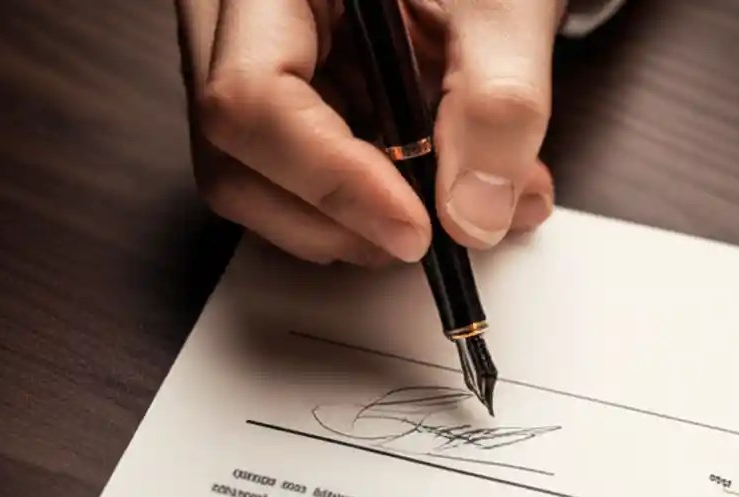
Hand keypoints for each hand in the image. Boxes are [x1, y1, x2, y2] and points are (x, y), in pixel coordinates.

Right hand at [173, 0, 559, 265]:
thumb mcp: (505, 6)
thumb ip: (498, 98)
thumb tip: (472, 216)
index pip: (252, 93)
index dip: (330, 179)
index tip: (413, 228)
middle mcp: (234, 20)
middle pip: (234, 154)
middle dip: (337, 219)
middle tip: (434, 232)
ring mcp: (246, 60)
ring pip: (250, 182)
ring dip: (350, 226)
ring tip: (448, 207)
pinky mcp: (279, 96)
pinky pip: (287, 180)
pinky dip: (361, 211)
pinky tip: (430, 188)